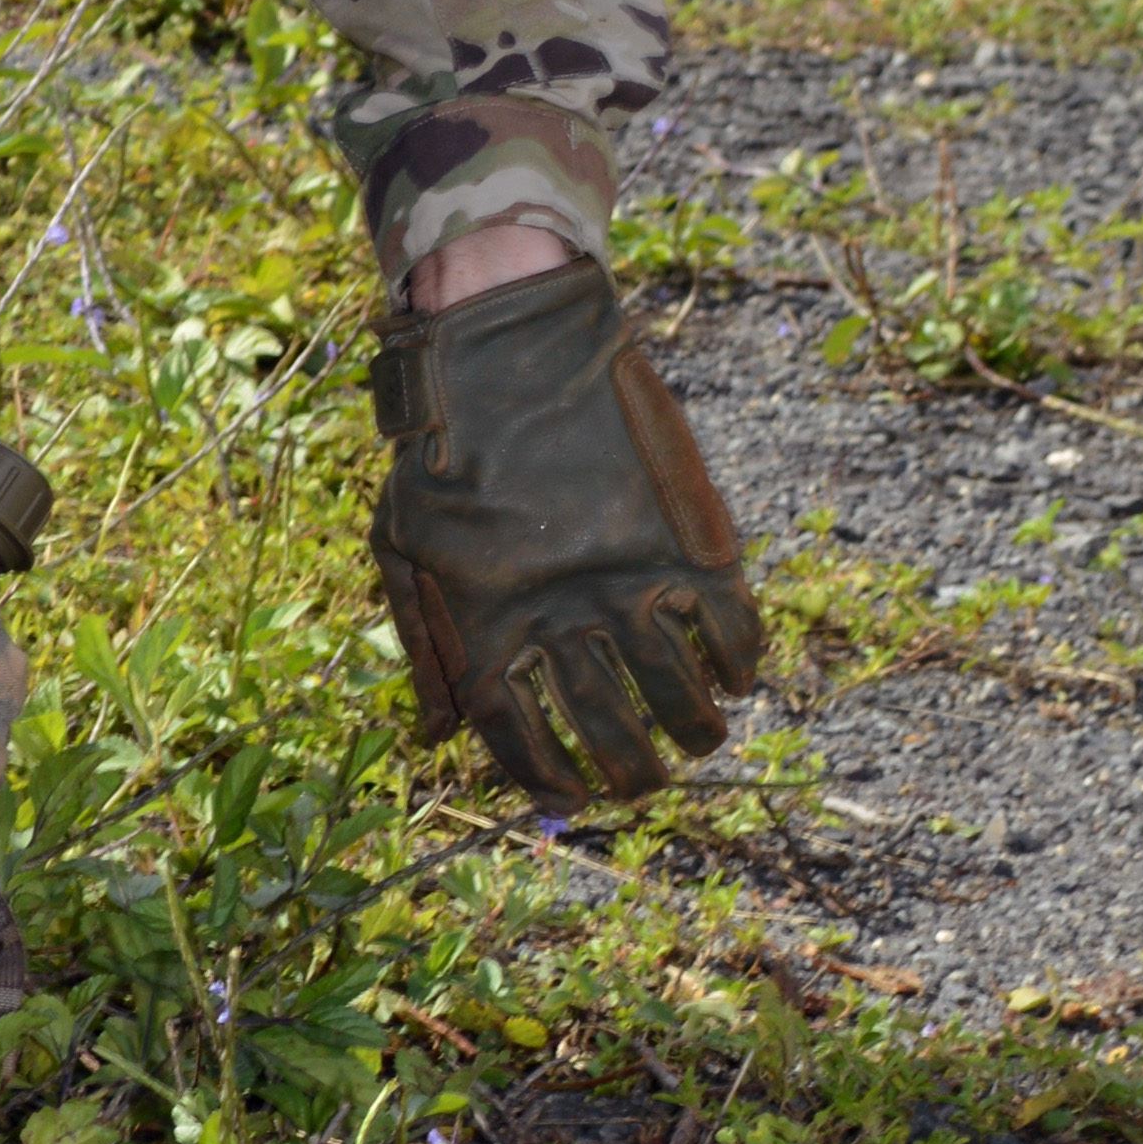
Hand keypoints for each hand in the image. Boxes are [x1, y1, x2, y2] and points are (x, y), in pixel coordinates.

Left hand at [370, 257, 762, 804]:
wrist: (506, 344)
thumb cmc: (440, 447)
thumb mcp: (402, 544)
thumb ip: (426, 643)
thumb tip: (436, 738)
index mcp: (488, 622)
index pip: (519, 737)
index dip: (548, 779)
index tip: (572, 799)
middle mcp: (562, 615)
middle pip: (608, 730)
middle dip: (631, 774)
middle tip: (647, 786)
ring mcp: (629, 578)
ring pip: (678, 693)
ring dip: (695, 731)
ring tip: (700, 741)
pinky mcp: (683, 537)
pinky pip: (729, 627)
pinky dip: (740, 663)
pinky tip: (737, 677)